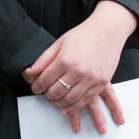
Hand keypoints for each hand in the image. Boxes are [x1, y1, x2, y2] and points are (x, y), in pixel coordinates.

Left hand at [21, 0, 136, 133]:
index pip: (44, 80)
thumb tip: (30, 72)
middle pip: (55, 92)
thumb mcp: (60, 43)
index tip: (36, 88)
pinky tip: (66, 107)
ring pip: (69, 100)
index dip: (36, 87)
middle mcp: (78, 70)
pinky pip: (85, 101)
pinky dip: (73, 107)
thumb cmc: (84, 35)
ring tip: (55, 100)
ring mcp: (91, 78)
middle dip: (47, 95)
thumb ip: (44, 59)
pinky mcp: (101, 83)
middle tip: (45, 93)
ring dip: (59, 103)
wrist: (108, 31)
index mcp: (65, 59)